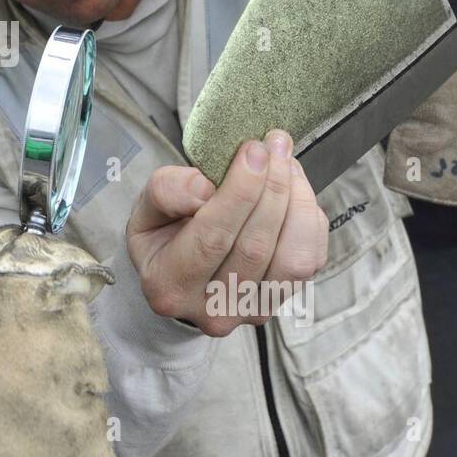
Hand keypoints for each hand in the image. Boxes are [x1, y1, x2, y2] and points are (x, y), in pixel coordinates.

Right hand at [126, 130, 327, 335]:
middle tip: (275, 145)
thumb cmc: (163, 236)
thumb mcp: (145, 209)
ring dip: (297, 202)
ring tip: (287, 164)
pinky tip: (294, 191)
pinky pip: (310, 260)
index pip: (212, 238)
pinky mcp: (281, 302)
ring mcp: (251, 312)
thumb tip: (205, 187)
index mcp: (169, 285)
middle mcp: (212, 310)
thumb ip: (166, 192)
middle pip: (256, 247)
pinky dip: (309, 219)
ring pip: (294, 260)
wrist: (181, 275)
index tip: (252, 150)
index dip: (239, 192)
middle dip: (272, 187)